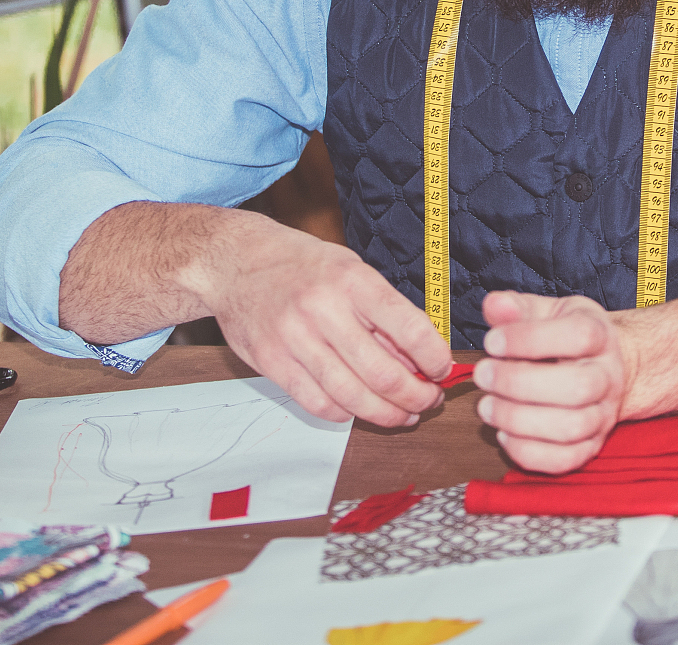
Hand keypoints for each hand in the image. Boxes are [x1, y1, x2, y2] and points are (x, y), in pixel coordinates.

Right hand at [184, 214, 453, 427]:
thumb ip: (383, 312)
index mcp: (352, 280)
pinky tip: (359, 410)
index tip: (444, 369)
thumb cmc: (301, 265)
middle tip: (429, 401)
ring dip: (386, 414)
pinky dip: (345, 414)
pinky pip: (317, 402)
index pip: (409, 327)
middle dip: (416, 396)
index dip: (434, 357)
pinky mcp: (272, 362)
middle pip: (383, 372)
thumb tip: (419, 358)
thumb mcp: (350, 269)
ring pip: (352, 396)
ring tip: (404, 415)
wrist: (234, 262)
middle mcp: (324, 309)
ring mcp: (294, 338)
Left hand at [474, 291, 628, 473]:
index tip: (492, 341)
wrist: (608, 366)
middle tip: (484, 374)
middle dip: (520, 383)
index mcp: (599, 336)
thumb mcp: (549, 311)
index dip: (530, 339)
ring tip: (487, 406)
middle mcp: (608, 377)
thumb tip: (495, 304)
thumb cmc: (571, 337)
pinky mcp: (592, 445)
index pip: (577, 336)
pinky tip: (505, 433)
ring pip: (571, 428)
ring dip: (520, 420)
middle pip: (577, 387)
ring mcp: (603, 415)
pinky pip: (566, 460)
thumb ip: (519, 308)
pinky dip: (530, 452)